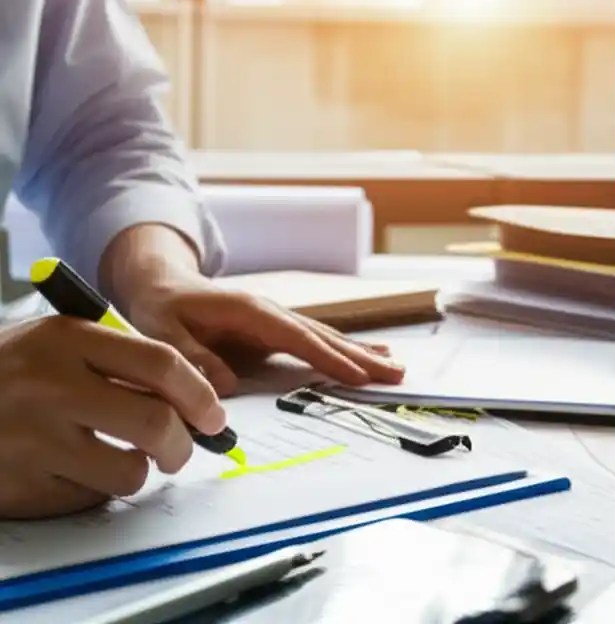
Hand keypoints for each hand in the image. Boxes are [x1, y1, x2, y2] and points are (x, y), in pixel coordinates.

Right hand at [0, 316, 224, 518]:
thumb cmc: (7, 374)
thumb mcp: (53, 344)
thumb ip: (116, 360)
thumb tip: (194, 399)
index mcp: (66, 339)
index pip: (160, 363)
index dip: (200, 394)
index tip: (213, 414)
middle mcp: (50, 385)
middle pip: (155, 423)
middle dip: (181, 444)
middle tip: (179, 450)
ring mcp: (32, 439)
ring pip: (128, 472)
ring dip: (136, 472)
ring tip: (117, 460)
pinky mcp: (19, 485)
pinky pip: (87, 498)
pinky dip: (90, 490)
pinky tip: (69, 470)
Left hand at [101, 225, 404, 395]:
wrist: (160, 286)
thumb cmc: (162, 310)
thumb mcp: (164, 334)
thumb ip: (194, 358)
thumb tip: (225, 386)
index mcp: (251, 312)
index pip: (299, 339)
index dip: (330, 359)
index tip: (359, 377)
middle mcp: (273, 313)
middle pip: (325, 336)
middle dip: (362, 356)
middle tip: (397, 374)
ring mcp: (278, 320)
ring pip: (327, 338)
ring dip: (362, 353)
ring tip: (396, 366)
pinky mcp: (277, 331)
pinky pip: (317, 342)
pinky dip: (345, 351)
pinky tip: (367, 356)